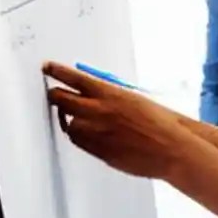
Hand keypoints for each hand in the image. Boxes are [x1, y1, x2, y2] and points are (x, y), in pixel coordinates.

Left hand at [43, 62, 193, 179]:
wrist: (170, 148)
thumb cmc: (161, 123)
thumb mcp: (136, 101)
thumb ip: (113, 99)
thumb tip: (98, 99)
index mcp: (110, 93)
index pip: (75, 78)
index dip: (57, 71)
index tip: (47, 67)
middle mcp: (98, 110)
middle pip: (61, 99)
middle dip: (55, 95)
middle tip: (53, 94)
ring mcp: (95, 131)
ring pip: (67, 122)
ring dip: (69, 118)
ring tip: (73, 117)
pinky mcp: (96, 150)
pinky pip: (77, 141)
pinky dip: (79, 135)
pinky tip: (85, 134)